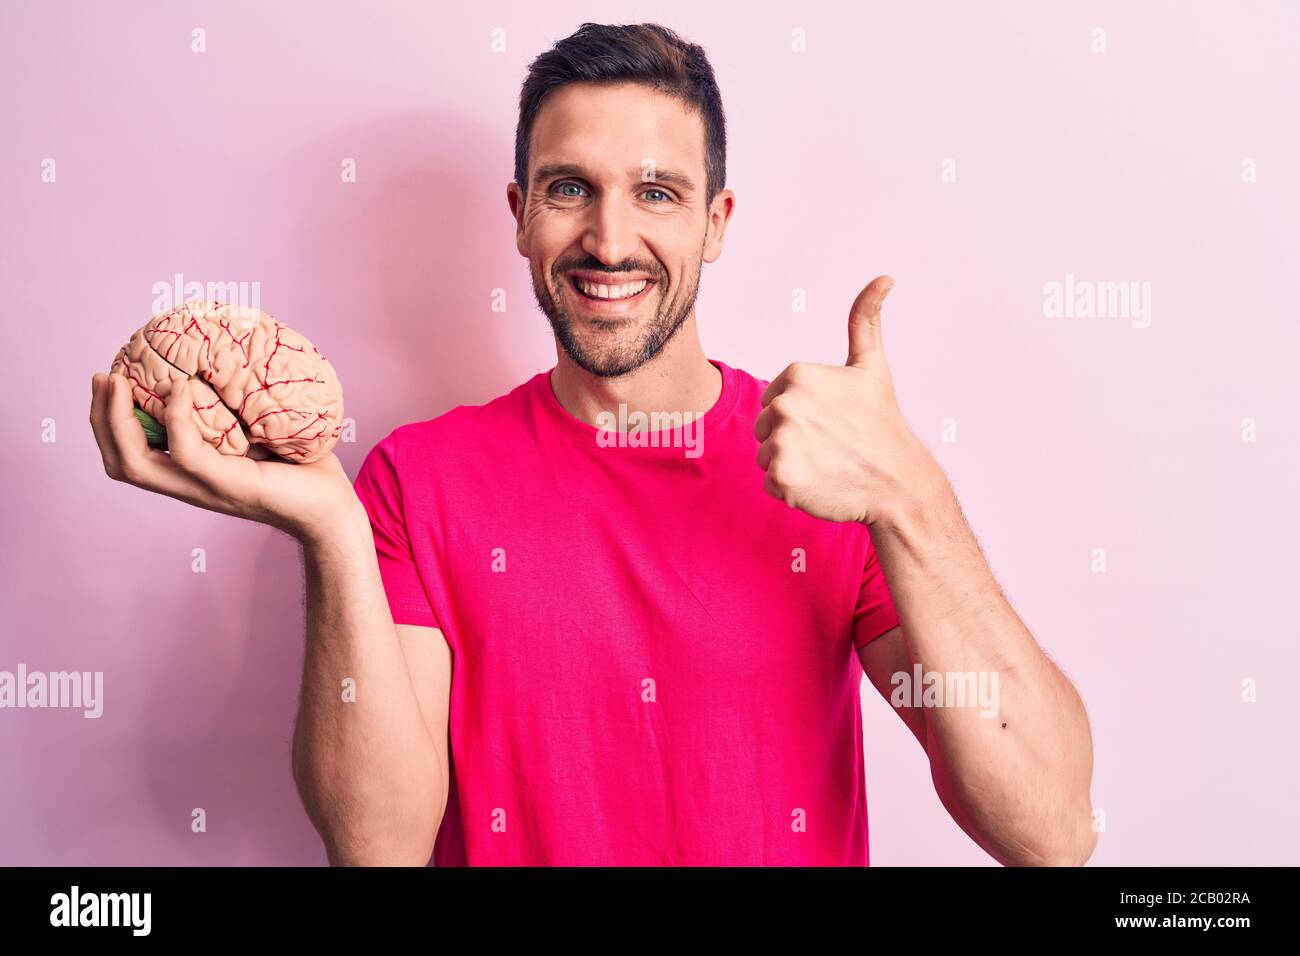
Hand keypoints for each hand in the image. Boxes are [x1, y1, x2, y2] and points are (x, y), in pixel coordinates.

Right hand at [90, 371, 359, 540]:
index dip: (107, 421)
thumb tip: (222, 358)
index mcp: (189, 473)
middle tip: (103, 376)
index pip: (129, 455)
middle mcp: (189, 484)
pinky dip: (176, 419)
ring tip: (120, 382)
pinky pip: (186, 453)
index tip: (107, 379)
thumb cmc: (300, 467)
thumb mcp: (258, 430)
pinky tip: (181, 390)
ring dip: (118, 421)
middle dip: (101, 418)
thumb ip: (233, 407)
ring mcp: (206, 488)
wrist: (332, 506)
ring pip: (137, 464)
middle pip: (120, 462)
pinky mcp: (229, 485)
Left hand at [754, 276, 940, 525]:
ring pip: (765, 455)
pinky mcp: (781, 477)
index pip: (774, 399)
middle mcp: (785, 404)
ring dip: (790, 464)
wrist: (897, 483)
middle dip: (793, 439)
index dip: (802, 414)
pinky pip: (770, 482)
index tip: (831, 421)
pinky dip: (791, 489)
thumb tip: (884, 278)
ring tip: (826, 464)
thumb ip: (865, 320)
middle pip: (765, 427)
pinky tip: (820, 484)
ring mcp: (782, 442)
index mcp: (798, 375)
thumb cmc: (882, 425)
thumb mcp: (873, 367)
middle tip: (830, 446)